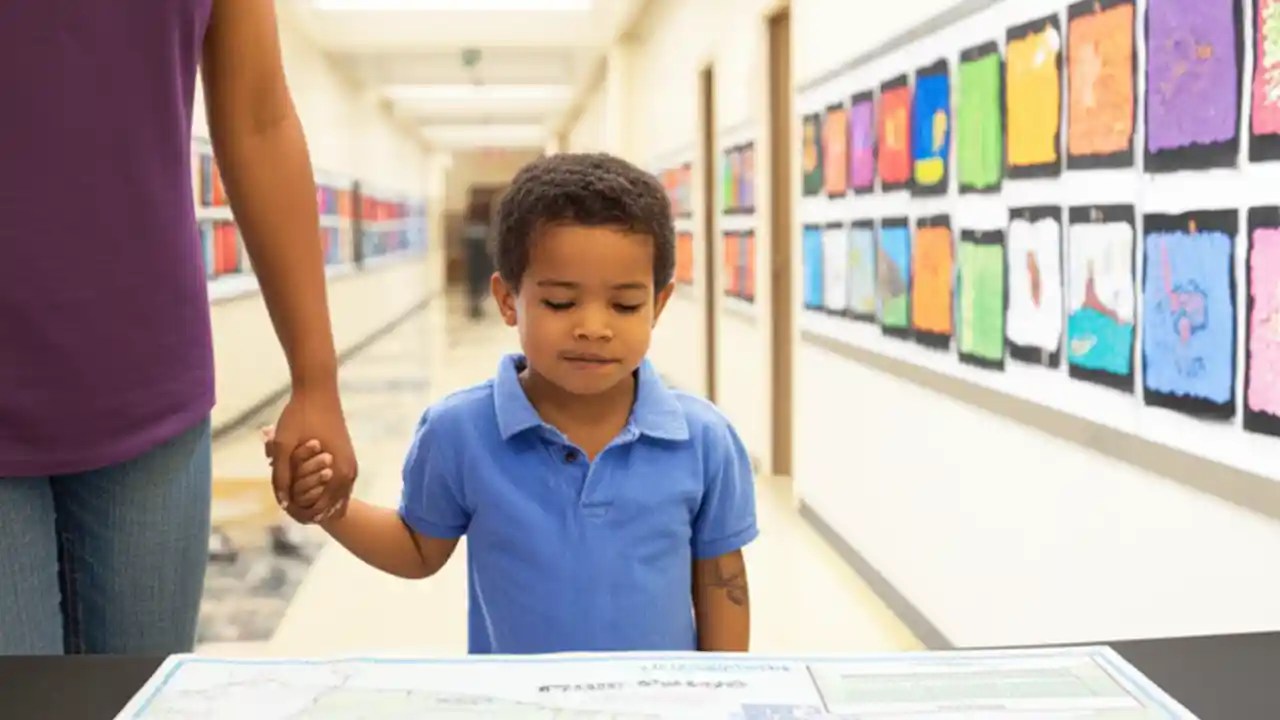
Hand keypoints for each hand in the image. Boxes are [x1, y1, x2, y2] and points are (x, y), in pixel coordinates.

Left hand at [265, 388, 356, 522]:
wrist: (319, 391)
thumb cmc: (299, 416)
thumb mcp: (284, 446)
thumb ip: (281, 476)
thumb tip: (282, 502)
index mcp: (337, 473)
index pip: (321, 511)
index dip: (301, 515)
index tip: (285, 511)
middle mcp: (349, 472)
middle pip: (333, 509)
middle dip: (311, 512)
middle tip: (290, 509)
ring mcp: (351, 465)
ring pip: (339, 498)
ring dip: (320, 502)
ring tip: (298, 501)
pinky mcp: (349, 457)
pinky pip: (341, 486)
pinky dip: (326, 491)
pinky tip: (309, 489)